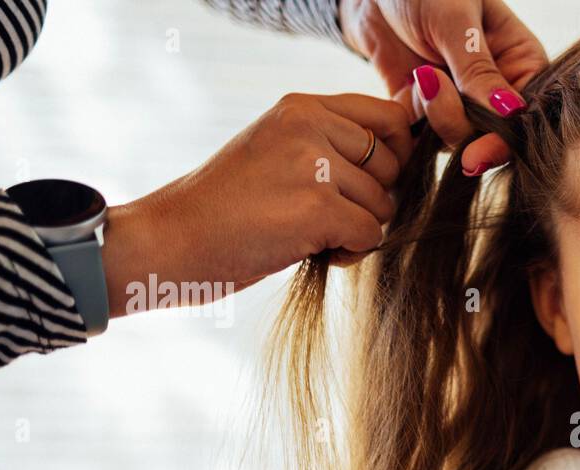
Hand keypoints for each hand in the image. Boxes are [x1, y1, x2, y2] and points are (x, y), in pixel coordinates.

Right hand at [101, 92, 413, 316]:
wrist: (174, 239)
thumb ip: (333, 144)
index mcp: (301, 106)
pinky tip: (313, 251)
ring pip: (383, 204)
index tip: (375, 180)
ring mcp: (312, 164)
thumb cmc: (230, 207)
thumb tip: (405, 157)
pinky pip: (370, 234)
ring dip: (358, 229)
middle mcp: (308, 124)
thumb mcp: (280, 151)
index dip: (396, 154)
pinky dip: (350, 252)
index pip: (389, 116)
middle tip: (328, 215)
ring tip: (310, 234)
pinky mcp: (316, 207)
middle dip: (373, 198)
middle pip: (392, 164)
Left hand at [339, 0, 547, 173]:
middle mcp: (498, 91)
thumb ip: (479, 69)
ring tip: (420, 74)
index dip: (504, 141)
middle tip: (432, 85)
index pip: (527, 116)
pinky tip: (409, 85)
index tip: (475, 154)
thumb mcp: (455, 20)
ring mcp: (464, 106)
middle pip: (493, 138)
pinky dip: (414, 121)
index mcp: (521, 63)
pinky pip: (427, 140)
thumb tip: (511, 113)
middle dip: (460, 124)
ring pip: (460, 142)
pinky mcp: (430, 116)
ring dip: (436, 116)